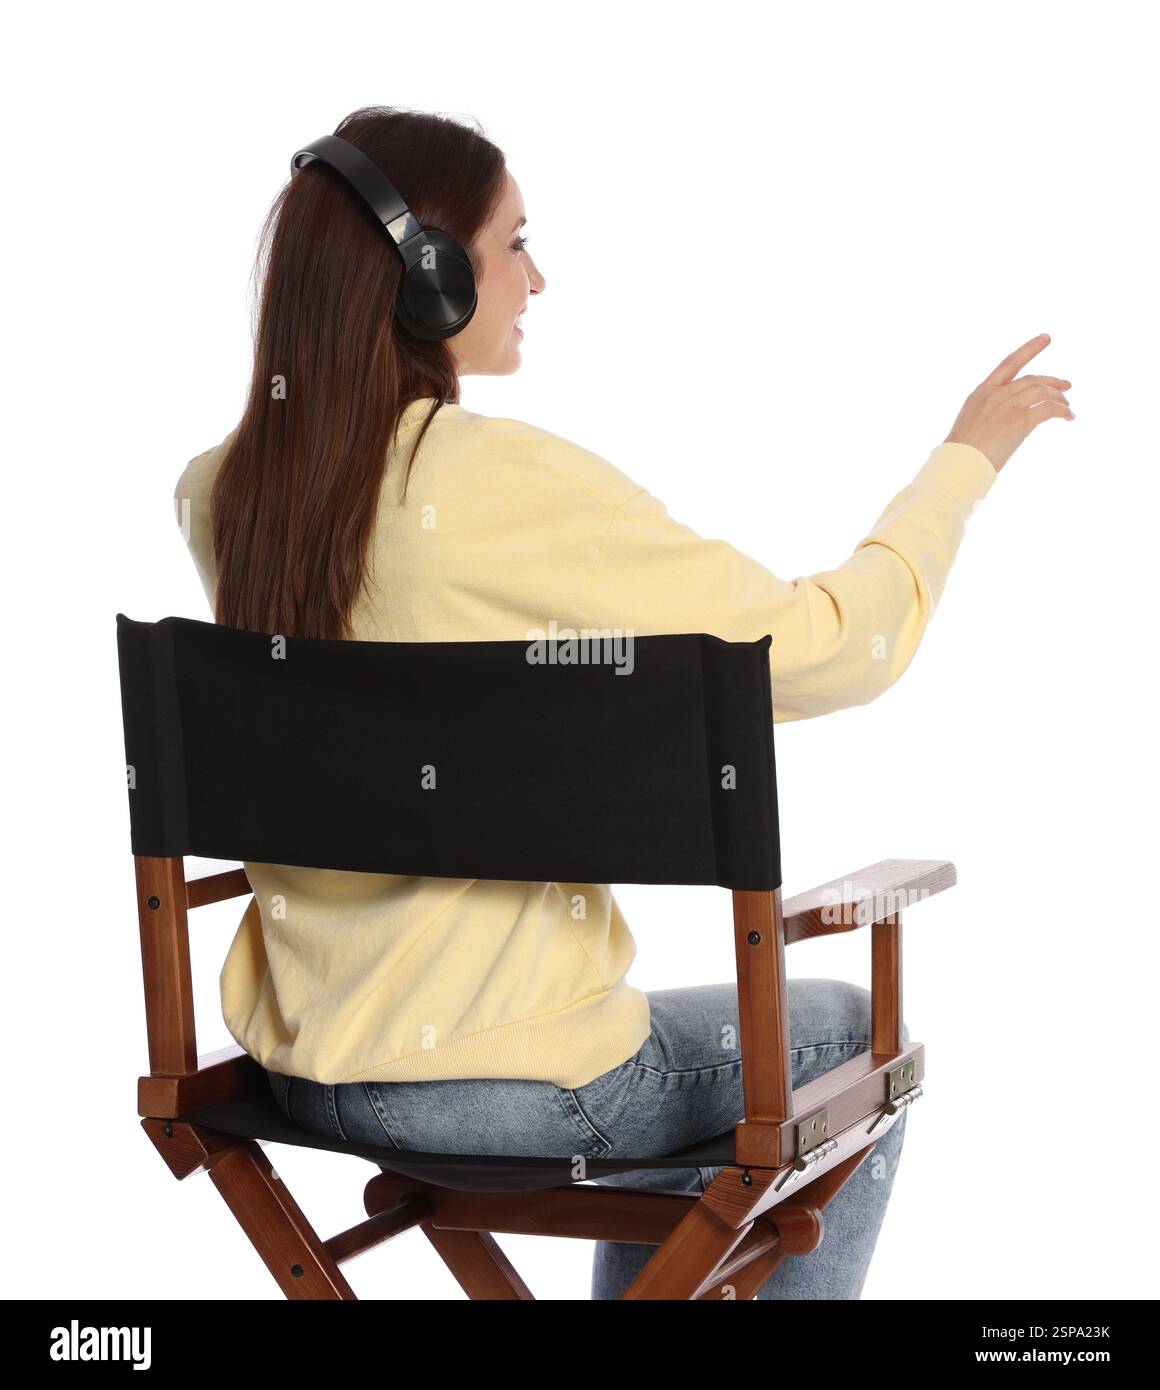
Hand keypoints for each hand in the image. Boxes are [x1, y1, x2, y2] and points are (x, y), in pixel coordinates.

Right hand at [944, 333, 1073, 472]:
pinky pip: (1049, 409)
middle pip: (1032, 379)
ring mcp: (1008, 406)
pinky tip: (1068, 417)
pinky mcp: (1020, 421)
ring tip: (1067, 406)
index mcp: (981, 392)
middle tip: (1066, 386)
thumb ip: (988, 412)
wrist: (959, 463)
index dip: (1029, 349)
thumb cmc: (962, 452)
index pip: (1009, 363)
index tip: (1046, 338)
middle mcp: (996, 395)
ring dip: (1059, 397)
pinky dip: (1062, 411)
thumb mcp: (970, 422)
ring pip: (1043, 391)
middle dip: (1052, 381)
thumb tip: (1005, 419)